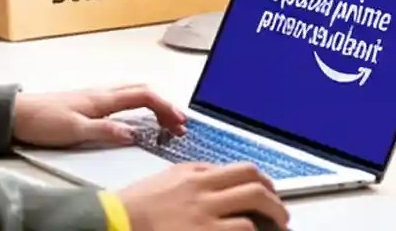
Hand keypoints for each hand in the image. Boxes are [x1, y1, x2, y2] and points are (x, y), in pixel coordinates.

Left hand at [11, 84, 186, 147]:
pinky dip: (139, 107)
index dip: (165, 107)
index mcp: (102, 98)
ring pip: (133, 94)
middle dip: (165, 105)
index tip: (179, 122)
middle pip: (142, 91)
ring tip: (165, 122)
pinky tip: (137, 119)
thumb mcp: (75, 131)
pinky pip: (122, 100)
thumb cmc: (42, 120)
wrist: (16, 114)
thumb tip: (133, 133)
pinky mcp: (88, 104)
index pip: (143, 96)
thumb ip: (105, 131)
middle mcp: (102, 93)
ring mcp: (95, 97)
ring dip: (153, 105)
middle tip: (179, 124)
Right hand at [119, 162, 289, 230]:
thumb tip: (218, 179)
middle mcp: (203, 189)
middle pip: (253, 182)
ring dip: (271, 217)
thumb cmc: (133, 206)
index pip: (240, 170)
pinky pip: (242, 230)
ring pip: (253, 205)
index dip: (262, 181)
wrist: (114, 221)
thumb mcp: (166, 179)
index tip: (267, 191)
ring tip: (277, 227)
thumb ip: (194, 177)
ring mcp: (205, 213)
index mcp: (194, 174)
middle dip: (274, 197)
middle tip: (280, 211)